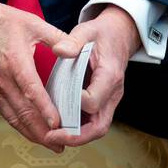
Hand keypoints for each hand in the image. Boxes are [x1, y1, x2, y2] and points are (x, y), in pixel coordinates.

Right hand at [0, 0, 78, 151]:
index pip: (31, 90)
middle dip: (42, 131)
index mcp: (14, 60)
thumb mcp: (32, 22)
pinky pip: (4, 111)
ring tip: (50, 145)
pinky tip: (30, 132)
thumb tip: (77, 52)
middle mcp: (2, 77)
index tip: (59, 124)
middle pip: (22, 111)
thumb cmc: (0, 20)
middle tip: (61, 145)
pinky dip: (18, 125)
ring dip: (31, 133)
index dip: (45, 109)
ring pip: (12, 116)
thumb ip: (57, 37)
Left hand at [41, 5, 138, 150]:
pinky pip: (91, 121)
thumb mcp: (87, 31)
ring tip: (50, 137)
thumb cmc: (101, 34)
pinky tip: (56, 127)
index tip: (60, 97)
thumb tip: (59, 50)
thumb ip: (73, 41)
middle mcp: (112, 93)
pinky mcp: (102, 102)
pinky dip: (76, 128)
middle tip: (51, 137)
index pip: (94, 100)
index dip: (77, 103)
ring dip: (74, 136)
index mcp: (109, 75)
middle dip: (76, 136)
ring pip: (96, 128)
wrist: (118, 36)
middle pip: (99, 126)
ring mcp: (108, 100)